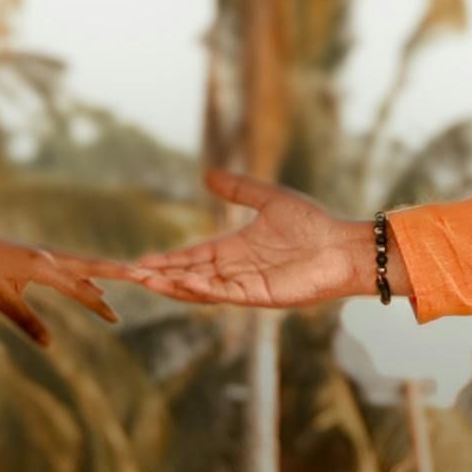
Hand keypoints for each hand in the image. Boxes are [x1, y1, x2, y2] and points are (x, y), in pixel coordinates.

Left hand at [0, 223, 123, 349]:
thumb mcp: (0, 300)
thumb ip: (27, 322)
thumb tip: (49, 345)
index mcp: (41, 266)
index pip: (77, 288)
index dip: (97, 305)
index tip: (116, 318)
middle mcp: (47, 255)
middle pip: (89, 267)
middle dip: (117, 273)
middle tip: (145, 275)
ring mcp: (44, 252)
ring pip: (81, 263)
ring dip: (105, 272)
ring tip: (130, 277)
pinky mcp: (37, 254)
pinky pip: (69, 264)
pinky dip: (86, 273)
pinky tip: (93, 284)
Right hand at [126, 169, 375, 309]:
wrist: (343, 246)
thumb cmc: (314, 225)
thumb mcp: (269, 199)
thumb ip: (238, 189)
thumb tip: (207, 175)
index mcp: (234, 249)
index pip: (192, 257)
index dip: (167, 261)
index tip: (140, 263)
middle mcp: (235, 269)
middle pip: (188, 275)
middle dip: (159, 276)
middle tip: (129, 276)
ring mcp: (245, 285)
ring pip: (200, 289)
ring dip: (173, 286)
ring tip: (146, 282)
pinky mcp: (259, 296)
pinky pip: (224, 294)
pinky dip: (202, 289)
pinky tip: (183, 281)